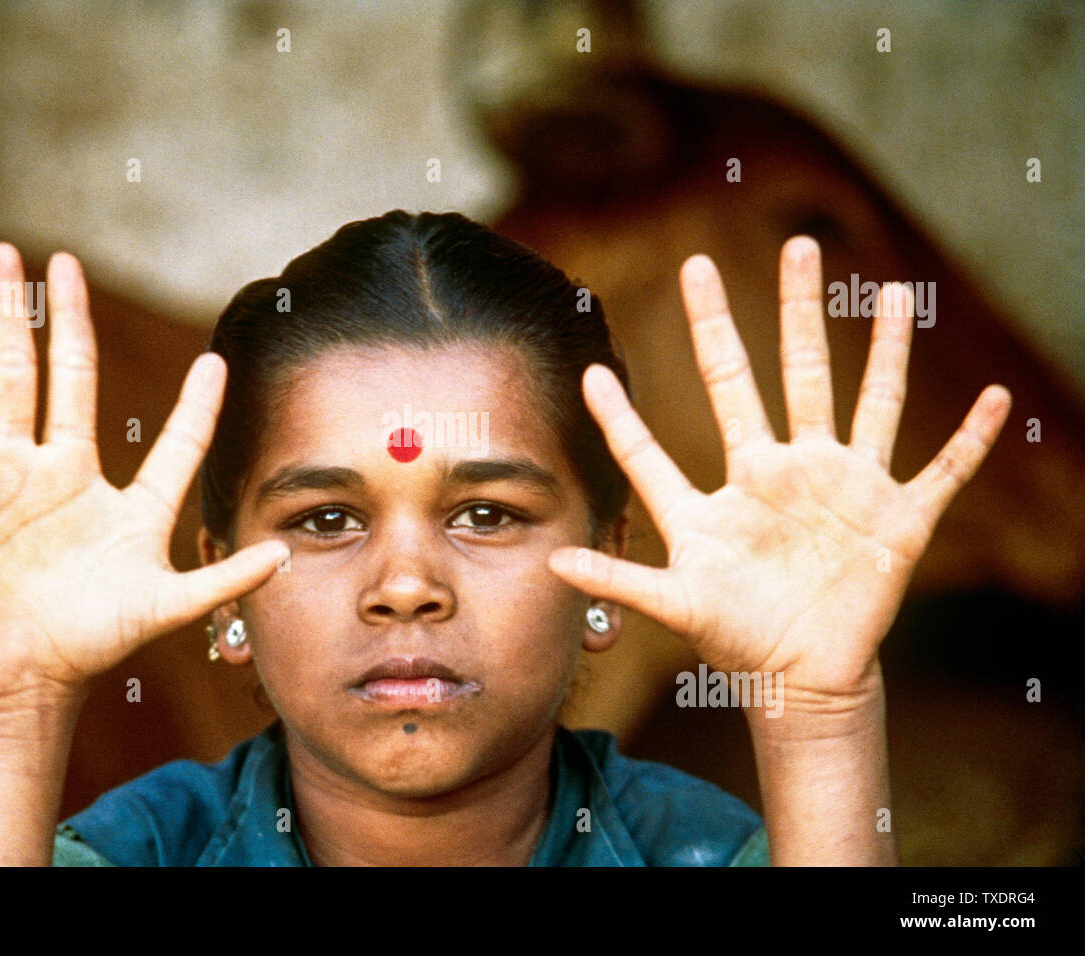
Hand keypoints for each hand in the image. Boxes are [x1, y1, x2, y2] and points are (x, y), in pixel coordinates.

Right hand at [0, 243, 286, 694]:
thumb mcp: (167, 604)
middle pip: (36, 376)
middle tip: (25, 252)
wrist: (30, 677)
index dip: (191, 404)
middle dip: (32, 314)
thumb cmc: (98, 637)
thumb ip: (223, 580)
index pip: (152, 432)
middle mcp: (42, 471)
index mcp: (99, 485)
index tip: (216, 361)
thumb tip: (285, 555)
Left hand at [549, 237, 1010, 704]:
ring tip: (894, 291)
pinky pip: (942, 471)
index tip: (591, 371)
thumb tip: (553, 563)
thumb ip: (619, 580)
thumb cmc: (737, 636)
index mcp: (723, 494)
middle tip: (791, 245)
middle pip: (781, 377)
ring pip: (866, 402)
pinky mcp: (896, 520)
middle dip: (784, 313)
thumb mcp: (676, 603)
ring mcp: (842, 489)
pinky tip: (995, 401)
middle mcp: (780, 473)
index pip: (664, 444)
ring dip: (884, 348)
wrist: (801, 677)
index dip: (624, 414)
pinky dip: (969, 441)